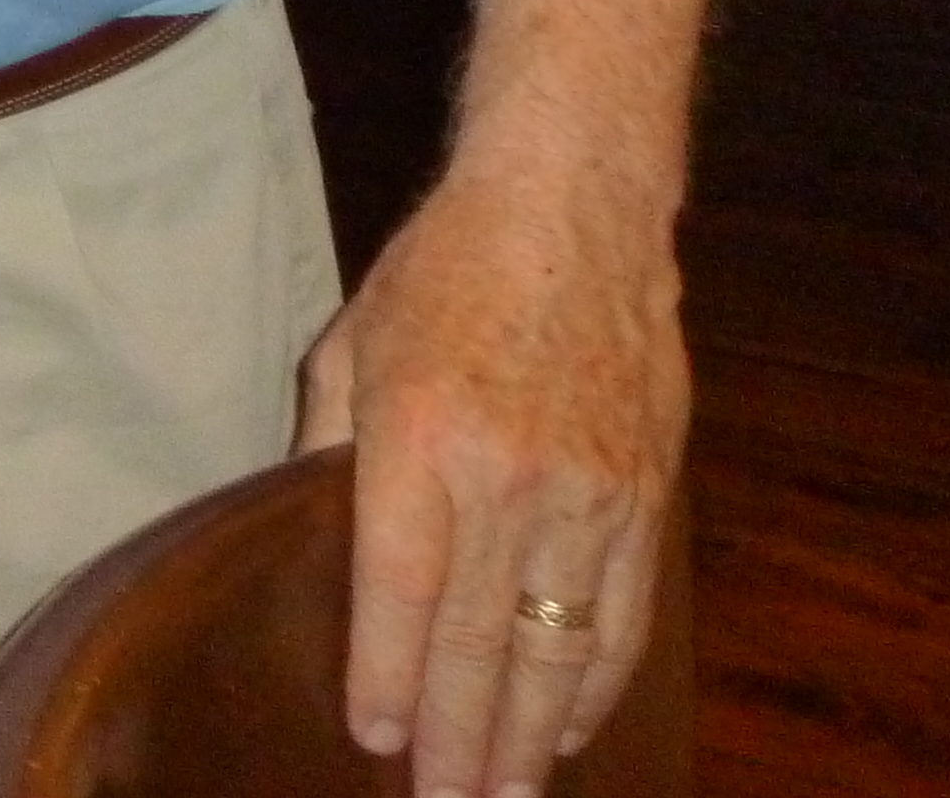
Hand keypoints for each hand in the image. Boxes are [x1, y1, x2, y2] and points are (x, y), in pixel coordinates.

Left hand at [296, 165, 686, 797]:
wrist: (574, 208)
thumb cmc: (443, 270)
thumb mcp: (354, 343)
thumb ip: (329, 445)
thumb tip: (302, 533)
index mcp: (421, 436)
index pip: (401, 589)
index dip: (387, 676)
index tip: (373, 740)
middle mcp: (510, 476)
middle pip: (481, 642)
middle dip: (458, 741)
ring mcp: (590, 492)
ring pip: (558, 647)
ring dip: (530, 738)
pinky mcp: (647, 496)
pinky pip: (621, 616)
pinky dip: (594, 685)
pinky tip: (567, 729)